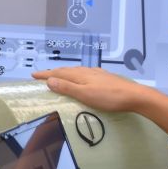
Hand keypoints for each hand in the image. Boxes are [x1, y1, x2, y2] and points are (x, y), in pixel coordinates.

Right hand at [31, 67, 151, 113]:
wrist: (134, 96)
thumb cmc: (109, 97)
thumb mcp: (85, 95)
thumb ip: (67, 87)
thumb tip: (49, 80)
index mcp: (80, 75)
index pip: (58, 73)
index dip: (45, 74)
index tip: (33, 75)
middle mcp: (87, 71)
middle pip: (66, 70)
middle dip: (53, 72)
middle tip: (42, 75)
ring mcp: (97, 74)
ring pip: (76, 71)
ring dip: (65, 73)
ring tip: (58, 76)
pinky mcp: (105, 78)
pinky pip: (85, 73)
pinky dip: (77, 75)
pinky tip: (82, 77)